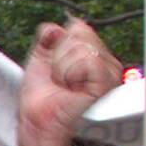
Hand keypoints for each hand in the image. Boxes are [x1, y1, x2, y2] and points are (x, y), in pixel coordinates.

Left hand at [16, 19, 120, 145]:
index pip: (78, 28)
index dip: (58, 46)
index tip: (54, 66)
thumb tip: (54, 27)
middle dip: (60, 57)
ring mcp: (109, 71)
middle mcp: (104, 60)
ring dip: (63, 68)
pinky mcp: (107, 82)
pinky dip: (71, 74)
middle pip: (80, 35)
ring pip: (82, 48)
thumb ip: (46, 37)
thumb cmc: (40, 94)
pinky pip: (88, 61)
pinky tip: (71, 88)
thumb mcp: (39, 57)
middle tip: (59, 78)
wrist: (36, 117)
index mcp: (91, 53)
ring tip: (64, 84)